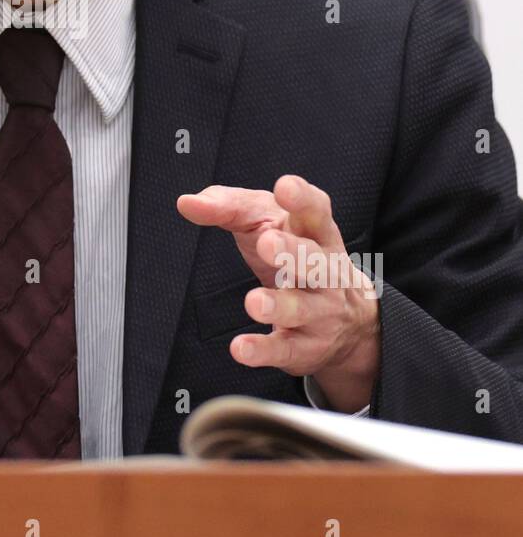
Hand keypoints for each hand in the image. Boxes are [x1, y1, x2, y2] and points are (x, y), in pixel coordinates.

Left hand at [177, 174, 379, 411]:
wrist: (348, 320)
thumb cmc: (294, 252)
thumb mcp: (267, 221)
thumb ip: (229, 206)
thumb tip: (188, 202)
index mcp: (315, 232)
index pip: (316, 210)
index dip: (302, 198)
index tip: (285, 187)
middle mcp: (325, 270)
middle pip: (313, 259)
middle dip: (292, 251)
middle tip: (267, 242)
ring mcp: (319, 310)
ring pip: (302, 308)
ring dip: (278, 305)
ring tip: (254, 302)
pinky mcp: (304, 346)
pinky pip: (284, 349)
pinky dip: (262, 350)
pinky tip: (241, 348)